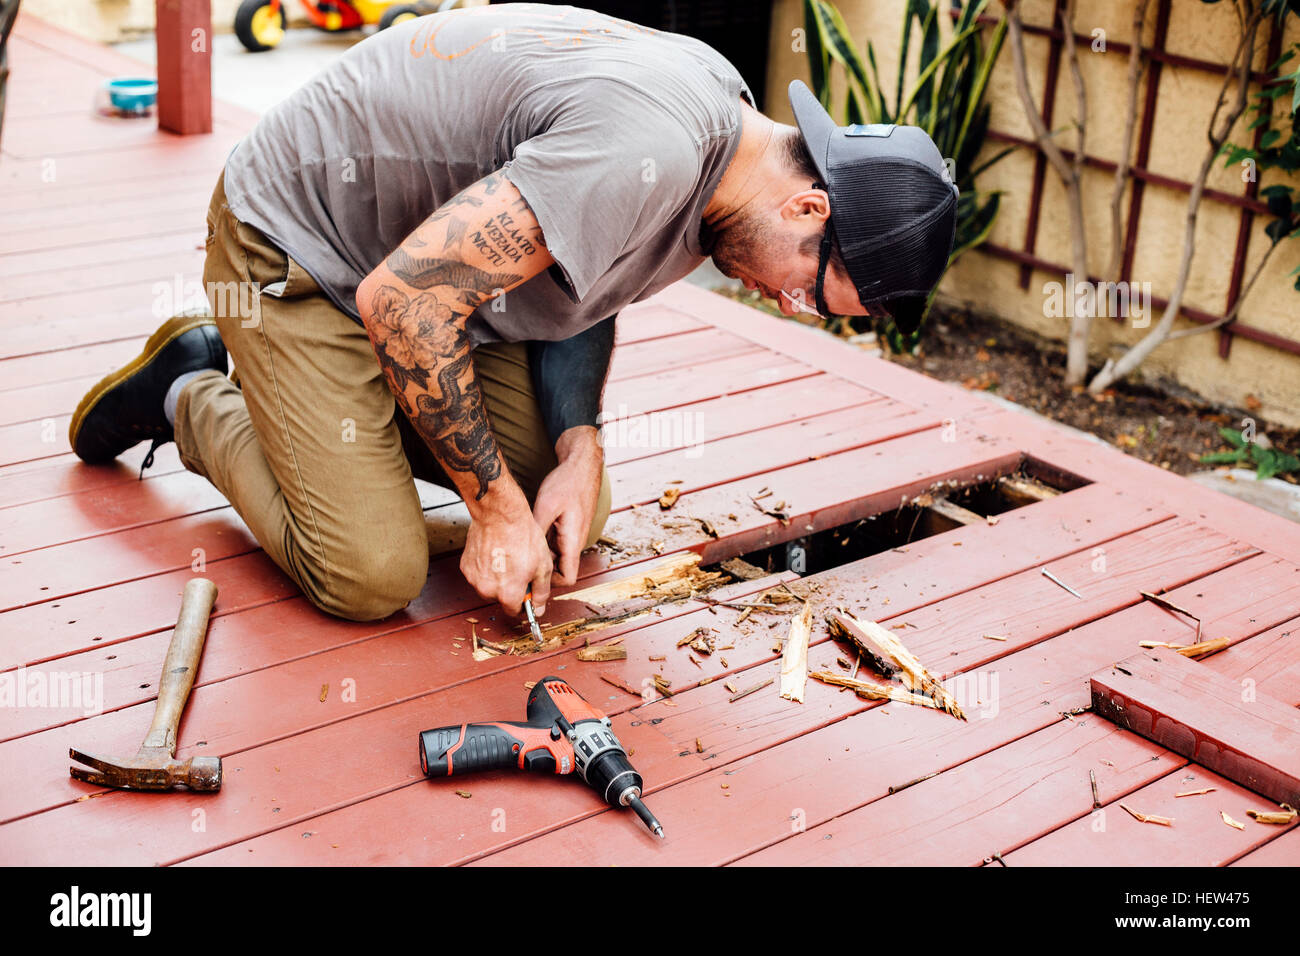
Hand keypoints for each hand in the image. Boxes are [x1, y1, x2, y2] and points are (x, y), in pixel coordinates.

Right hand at [460, 490, 553, 614]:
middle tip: (518, 567)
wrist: (499, 514)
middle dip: (509, 588)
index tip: (526, 590)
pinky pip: (478, 574)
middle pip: (500, 599)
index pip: (514, 611)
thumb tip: (538, 610)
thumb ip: (541, 592)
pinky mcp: (466, 566)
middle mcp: (487, 590)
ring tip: (507, 557)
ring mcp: (474, 578)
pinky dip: (486, 568)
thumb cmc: (522, 536)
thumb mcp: (542, 566)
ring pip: (488, 586)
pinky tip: (495, 553)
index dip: (523, 601)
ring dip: (497, 578)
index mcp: (508, 593)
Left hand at [533, 426, 602, 585]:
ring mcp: (572, 535)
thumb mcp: (546, 506)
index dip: (549, 584)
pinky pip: (554, 545)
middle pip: (559, 571)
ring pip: (555, 558)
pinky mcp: (567, 528)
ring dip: (539, 557)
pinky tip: (526, 534)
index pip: (567, 578)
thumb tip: (522, 554)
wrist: (582, 464)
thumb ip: (537, 531)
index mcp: (573, 541)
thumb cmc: (567, 483)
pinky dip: (542, 545)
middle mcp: (575, 542)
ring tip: (517, 548)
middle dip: (539, 572)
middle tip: (515, 565)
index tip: (528, 578)